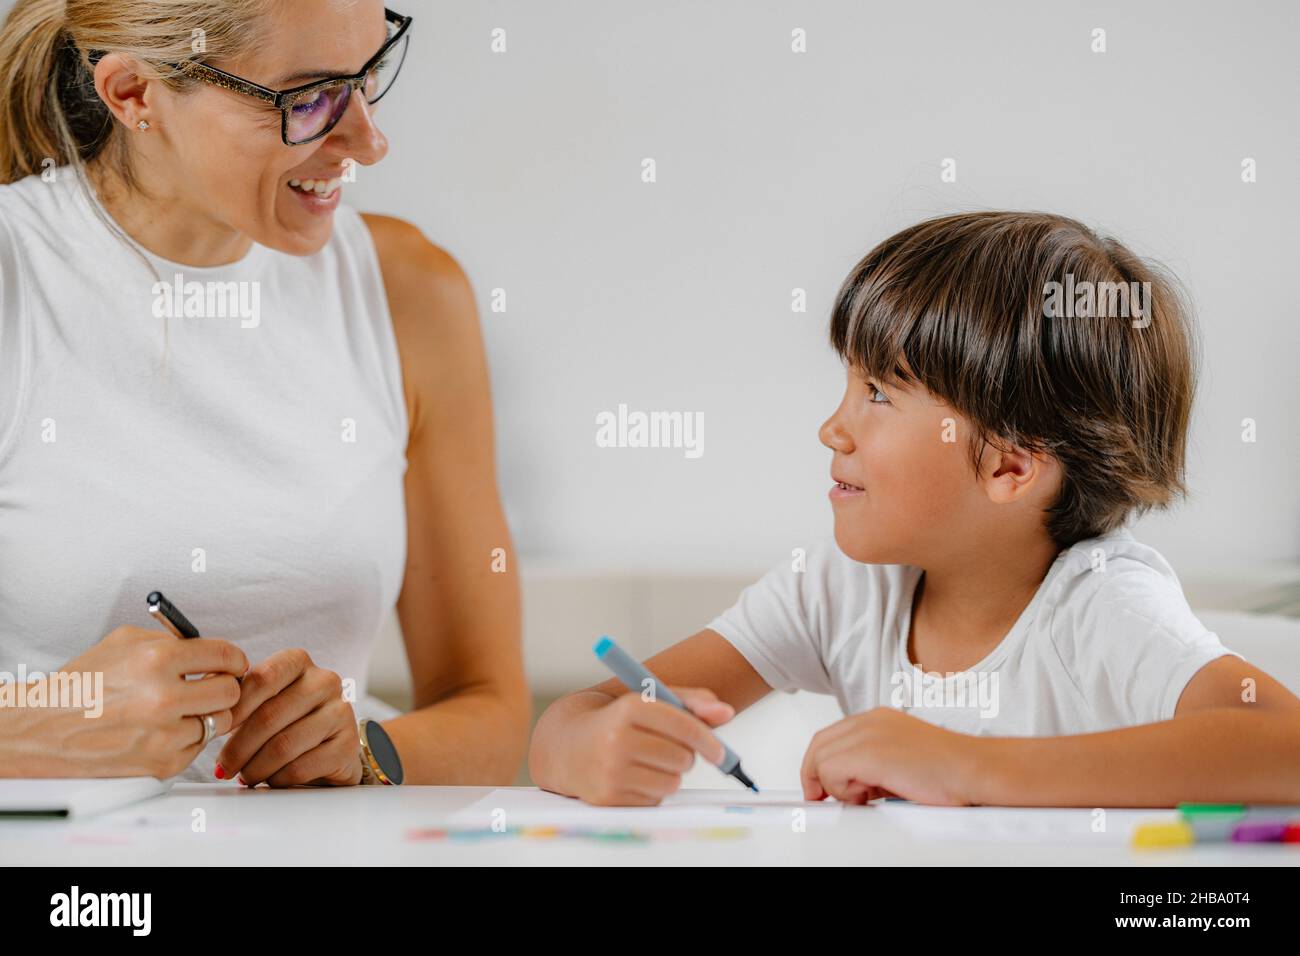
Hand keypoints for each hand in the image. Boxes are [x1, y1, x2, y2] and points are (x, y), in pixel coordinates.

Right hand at [10, 626, 246, 778]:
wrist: (40, 731)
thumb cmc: (80, 687)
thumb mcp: (122, 643)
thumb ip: (170, 640)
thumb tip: (209, 649)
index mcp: (156, 659)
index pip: (224, 655)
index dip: (234, 660)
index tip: (234, 664)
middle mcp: (163, 697)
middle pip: (230, 692)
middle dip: (224, 687)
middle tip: (211, 687)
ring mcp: (164, 734)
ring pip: (217, 722)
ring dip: (205, 715)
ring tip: (180, 710)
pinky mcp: (161, 763)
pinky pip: (197, 748)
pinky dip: (186, 739)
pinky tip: (162, 731)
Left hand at [217, 648, 360, 787]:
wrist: (330, 746)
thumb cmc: (287, 721)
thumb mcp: (263, 700)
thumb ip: (238, 697)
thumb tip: (206, 707)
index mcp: (299, 662)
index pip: (262, 678)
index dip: (235, 707)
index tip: (218, 728)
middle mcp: (325, 681)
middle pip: (269, 716)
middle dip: (238, 748)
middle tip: (224, 766)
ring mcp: (341, 712)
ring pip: (284, 745)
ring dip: (255, 767)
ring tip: (245, 776)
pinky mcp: (348, 745)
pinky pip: (301, 767)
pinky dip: (278, 779)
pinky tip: (272, 779)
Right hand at [565, 687, 733, 805]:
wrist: (566, 745)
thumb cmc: (618, 721)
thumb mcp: (649, 701)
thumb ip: (690, 702)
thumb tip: (726, 712)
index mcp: (630, 706)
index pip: (683, 725)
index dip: (708, 740)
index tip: (720, 753)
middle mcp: (617, 738)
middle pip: (682, 758)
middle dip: (685, 756)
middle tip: (669, 750)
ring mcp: (610, 770)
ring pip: (671, 783)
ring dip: (669, 775)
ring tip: (648, 762)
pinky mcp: (607, 797)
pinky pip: (653, 800)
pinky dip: (652, 791)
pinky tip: (632, 777)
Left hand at [800, 706, 984, 805]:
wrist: (973, 770)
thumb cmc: (948, 772)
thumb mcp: (900, 762)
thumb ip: (871, 767)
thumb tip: (848, 787)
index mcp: (877, 719)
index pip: (831, 736)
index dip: (819, 764)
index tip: (820, 787)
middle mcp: (869, 721)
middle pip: (819, 745)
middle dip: (815, 777)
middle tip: (823, 800)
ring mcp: (868, 733)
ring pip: (821, 760)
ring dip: (836, 787)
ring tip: (864, 797)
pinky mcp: (868, 752)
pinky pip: (830, 772)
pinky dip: (842, 790)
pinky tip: (867, 796)